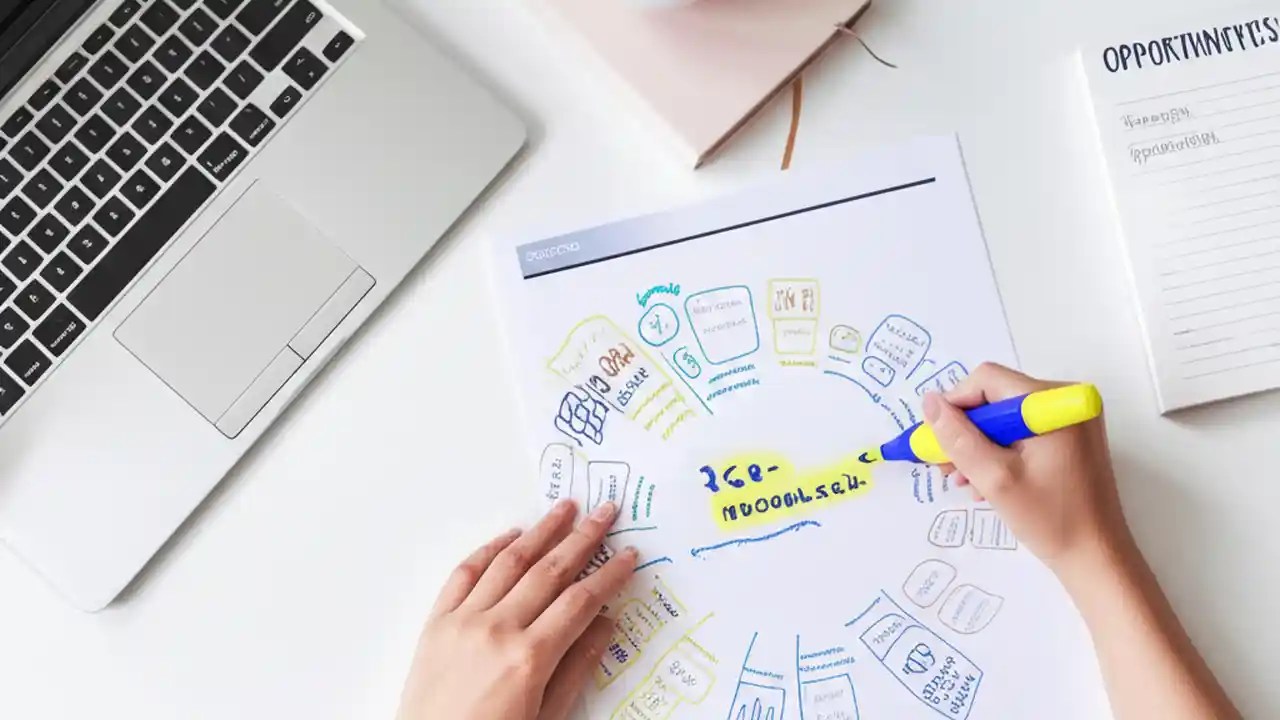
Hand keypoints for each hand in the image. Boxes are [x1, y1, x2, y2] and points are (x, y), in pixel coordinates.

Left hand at [397, 500, 636, 719]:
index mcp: (530, 658)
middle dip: (583, 538)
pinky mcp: (436, 623)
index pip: (581, 601)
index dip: (609, 575)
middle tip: (605, 512)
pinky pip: (464, 574)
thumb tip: (604, 625)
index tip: (628, 554)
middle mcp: (497, 630)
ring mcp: (463, 622)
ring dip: (540, 531)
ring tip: (564, 509)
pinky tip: (510, 536)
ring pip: (509, 562)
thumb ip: (577, 669)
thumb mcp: (547, 717)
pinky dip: (489, 550)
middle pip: (550, 571)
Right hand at [922, 363, 1132, 580]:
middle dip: (967, 432)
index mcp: (1054, 402)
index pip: (987, 380)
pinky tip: (988, 482)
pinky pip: (1022, 431)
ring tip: (966, 481)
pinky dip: (1000, 451)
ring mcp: (1071, 418)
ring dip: (979, 446)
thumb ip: (958, 437)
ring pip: (1005, 417)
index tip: (938, 443)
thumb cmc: (1049, 519)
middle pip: (995, 398)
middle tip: (948, 468)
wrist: (1097, 557)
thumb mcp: (994, 478)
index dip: (955, 407)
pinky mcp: (1071, 436)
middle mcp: (1067, 399)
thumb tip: (929, 402)